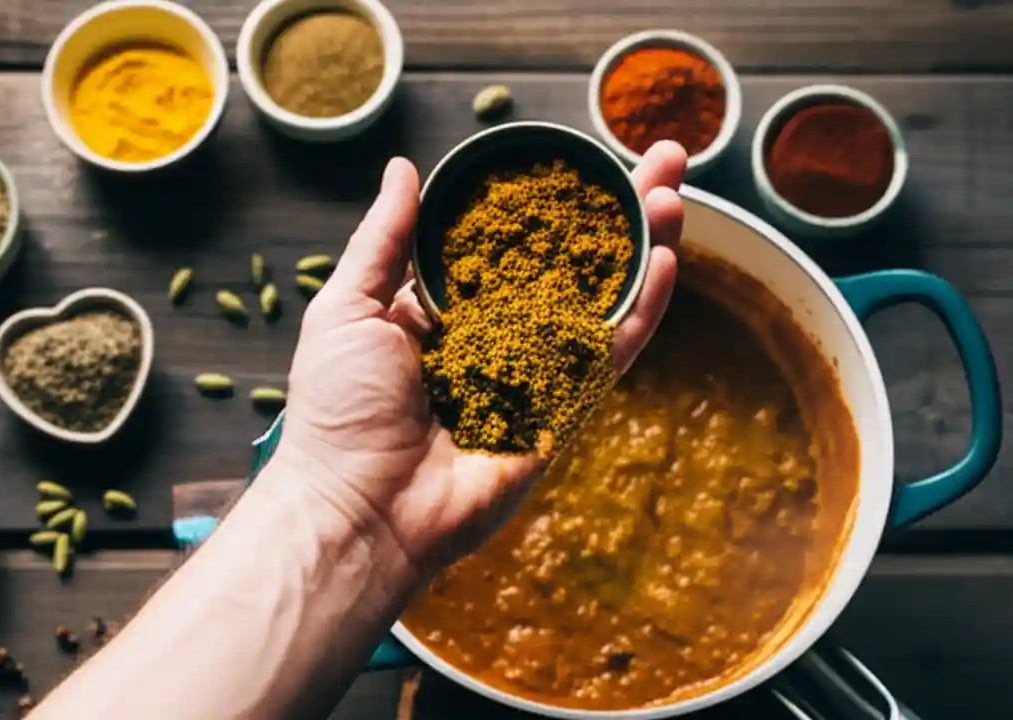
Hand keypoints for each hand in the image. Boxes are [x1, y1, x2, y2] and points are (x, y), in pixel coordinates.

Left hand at [269, 141, 686, 580]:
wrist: (360, 508)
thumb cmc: (340, 411)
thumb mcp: (348, 306)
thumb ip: (385, 239)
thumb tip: (404, 169)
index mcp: (444, 309)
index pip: (509, 239)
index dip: (548, 199)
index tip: (582, 158)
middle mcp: (496, 336)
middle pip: (569, 261)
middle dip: (616, 211)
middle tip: (660, 160)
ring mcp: (534, 373)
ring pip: (600, 301)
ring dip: (641, 246)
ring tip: (672, 192)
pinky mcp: (562, 413)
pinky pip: (608, 357)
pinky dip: (640, 312)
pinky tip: (665, 263)